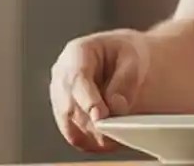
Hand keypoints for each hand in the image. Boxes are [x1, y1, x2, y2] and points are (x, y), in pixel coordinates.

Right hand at [49, 28, 151, 151]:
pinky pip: (73, 134)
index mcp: (76, 53)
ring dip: (91, 134)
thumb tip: (115, 105)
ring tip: (114, 138)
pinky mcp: (66, 115)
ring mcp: (60, 96)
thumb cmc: (126, 54)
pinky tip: (108, 141)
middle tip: (112, 132)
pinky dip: (90, 140)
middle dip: (90, 122)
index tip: (100, 115)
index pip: (76, 79)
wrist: (123, 59)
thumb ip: (125, 80)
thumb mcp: (133, 57)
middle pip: (69, 105)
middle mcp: (62, 75)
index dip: (87, 100)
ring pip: (69, 123)